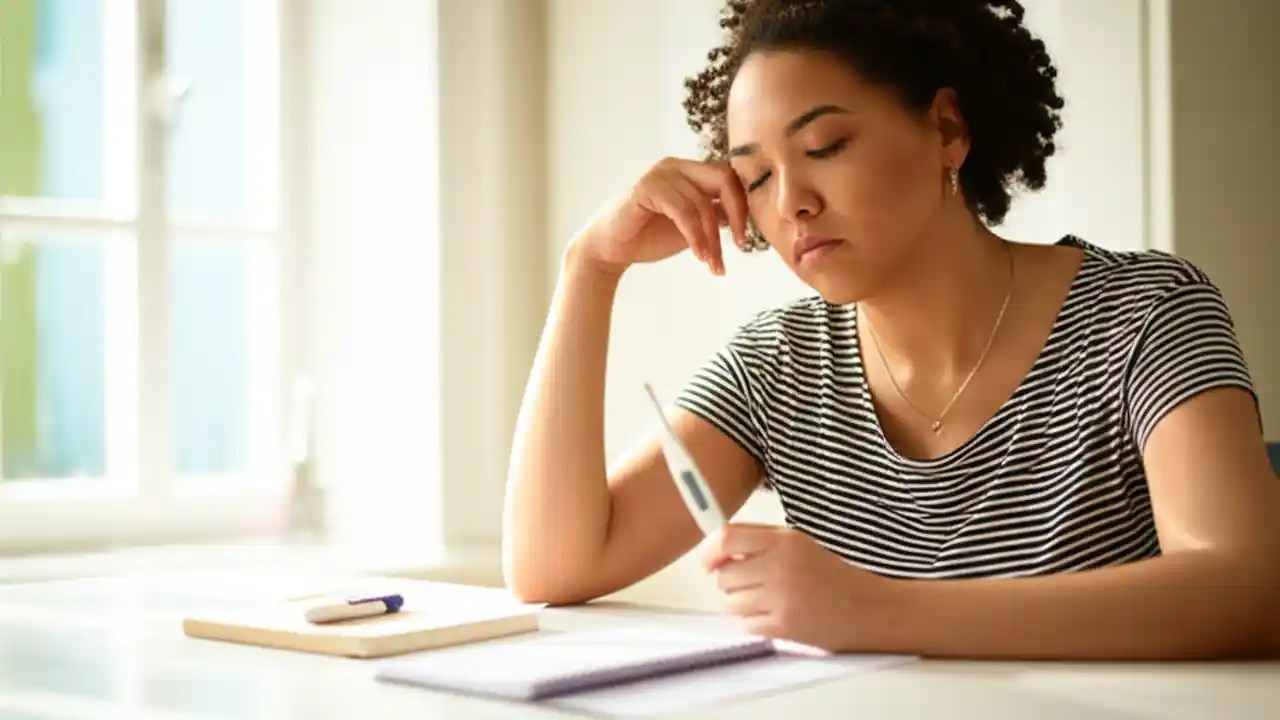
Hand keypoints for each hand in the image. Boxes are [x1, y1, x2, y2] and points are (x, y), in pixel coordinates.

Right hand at [566, 157, 749, 277]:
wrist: (611, 250)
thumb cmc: (649, 237)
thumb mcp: (692, 227)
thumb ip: (714, 216)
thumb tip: (743, 216)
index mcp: (689, 171)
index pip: (729, 177)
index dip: (744, 206)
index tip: (745, 239)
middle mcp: (676, 166)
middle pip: (723, 178)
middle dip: (738, 214)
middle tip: (741, 246)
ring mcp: (661, 174)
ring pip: (703, 203)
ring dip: (713, 239)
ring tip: (713, 264)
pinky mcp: (646, 188)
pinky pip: (683, 212)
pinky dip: (696, 237)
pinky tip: (700, 256)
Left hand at [700, 523, 900, 651]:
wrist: (867, 608)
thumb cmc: (830, 574)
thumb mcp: (798, 544)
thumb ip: (759, 541)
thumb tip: (715, 550)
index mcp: (783, 540)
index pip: (726, 537)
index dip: (709, 551)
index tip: (709, 562)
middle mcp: (780, 566)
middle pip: (724, 575)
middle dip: (730, 582)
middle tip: (751, 584)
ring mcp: (781, 597)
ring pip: (731, 601)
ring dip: (741, 603)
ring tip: (766, 600)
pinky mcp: (784, 626)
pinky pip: (746, 623)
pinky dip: (754, 622)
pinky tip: (775, 615)